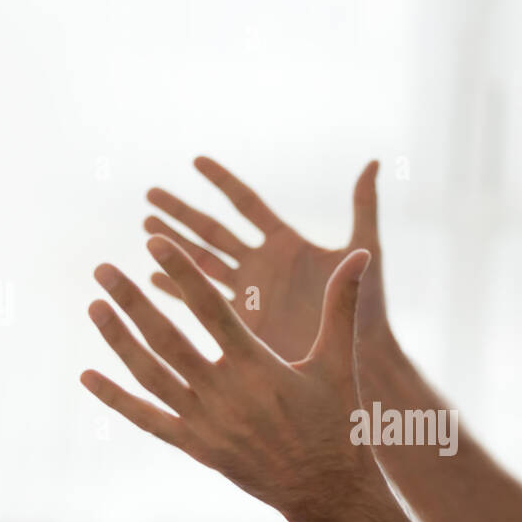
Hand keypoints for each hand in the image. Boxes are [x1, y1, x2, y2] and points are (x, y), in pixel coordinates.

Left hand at [80, 236, 384, 521]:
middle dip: (131, 301)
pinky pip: (147, 420)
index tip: (155, 243)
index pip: (211, 311)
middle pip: (166, 340)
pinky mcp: (196, 448)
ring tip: (95, 307)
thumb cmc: (337, 424)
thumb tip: (361, 255)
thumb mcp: (339, 363)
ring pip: (150, 375)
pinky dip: (116, 399)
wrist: (328, 493)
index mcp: (259, 367)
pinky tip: (88, 376)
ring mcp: (206, 424)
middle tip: (102, 268)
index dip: (182, 275)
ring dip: (118, 340)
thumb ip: (341, 305)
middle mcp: (226, 394)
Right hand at [143, 157, 390, 363]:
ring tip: (146, 227)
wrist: (362, 360)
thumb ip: (364, 207)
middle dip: (182, 213)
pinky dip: (178, 291)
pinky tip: (153, 279)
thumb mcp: (366, 252)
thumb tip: (375, 163)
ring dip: (174, 246)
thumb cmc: (370, 310)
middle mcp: (264, 265)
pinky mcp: (243, 325)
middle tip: (149, 195)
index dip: (222, 182)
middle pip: (214, 231)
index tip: (195, 161)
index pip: (247, 204)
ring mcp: (251, 294)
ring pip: (202, 263)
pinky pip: (204, 302)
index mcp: (287, 244)